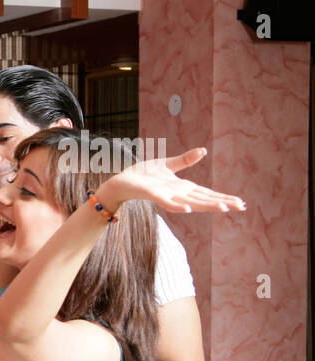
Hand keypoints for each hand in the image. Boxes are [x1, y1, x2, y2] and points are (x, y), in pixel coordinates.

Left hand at [96, 147, 243, 214]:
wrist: (121, 181)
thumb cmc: (143, 175)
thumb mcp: (167, 165)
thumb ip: (185, 160)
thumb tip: (203, 151)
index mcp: (183, 187)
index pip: (207, 193)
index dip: (223, 197)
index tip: (240, 203)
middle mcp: (177, 194)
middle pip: (203, 199)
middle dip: (222, 203)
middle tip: (240, 207)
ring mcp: (167, 196)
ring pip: (190, 202)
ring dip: (206, 206)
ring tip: (223, 208)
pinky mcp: (153, 195)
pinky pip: (167, 202)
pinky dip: (177, 206)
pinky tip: (188, 209)